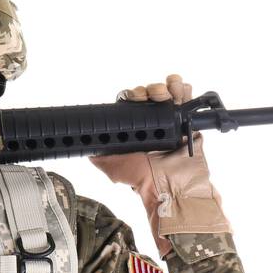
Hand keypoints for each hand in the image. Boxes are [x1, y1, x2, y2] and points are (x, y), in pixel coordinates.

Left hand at [88, 75, 229, 256]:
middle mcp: (152, 122)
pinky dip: (183, 88)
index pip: (130, 103)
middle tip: (150, 98)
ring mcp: (171, 119)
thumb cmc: (142, 179)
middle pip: (149, 94)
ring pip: (167, 91)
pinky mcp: (188, 119)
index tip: (134, 98)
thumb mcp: (112, 167)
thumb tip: (84, 146)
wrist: (170, 185)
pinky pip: (186, 97)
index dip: (131, 96)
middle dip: (148, 90)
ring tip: (165, 96)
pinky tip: (178, 91)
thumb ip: (98, 156)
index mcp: (135, 128)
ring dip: (165, 87)